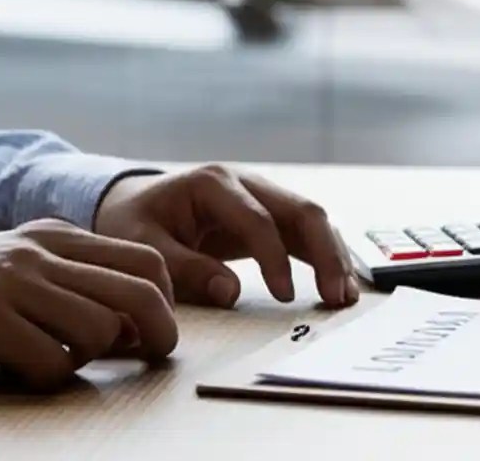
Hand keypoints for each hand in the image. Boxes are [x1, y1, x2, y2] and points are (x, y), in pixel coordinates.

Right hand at [0, 219, 177, 388]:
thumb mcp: (19, 273)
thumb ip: (75, 288)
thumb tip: (135, 329)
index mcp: (55, 235)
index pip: (145, 260)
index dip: (164, 302)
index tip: (148, 331)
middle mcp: (40, 250)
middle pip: (141, 292)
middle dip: (160, 333)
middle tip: (150, 357)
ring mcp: (13, 280)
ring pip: (101, 329)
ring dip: (87, 358)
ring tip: (51, 358)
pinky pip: (51, 361)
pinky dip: (45, 378)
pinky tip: (17, 371)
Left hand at [94, 165, 358, 309]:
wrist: (134, 206)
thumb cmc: (134, 224)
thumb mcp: (143, 245)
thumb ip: (183, 268)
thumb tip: (229, 294)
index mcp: (214, 183)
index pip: (259, 220)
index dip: (275, 259)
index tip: (284, 297)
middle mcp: (248, 182)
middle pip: (302, 211)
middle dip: (325, 254)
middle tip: (335, 296)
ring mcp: (264, 196)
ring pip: (313, 220)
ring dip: (334, 257)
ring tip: (345, 297)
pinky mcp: (271, 216)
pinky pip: (307, 234)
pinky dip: (325, 258)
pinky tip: (338, 286)